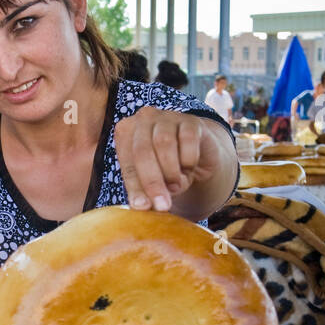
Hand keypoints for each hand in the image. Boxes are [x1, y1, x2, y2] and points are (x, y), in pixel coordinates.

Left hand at [114, 107, 231, 212]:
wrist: (197, 158)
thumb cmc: (165, 169)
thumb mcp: (150, 181)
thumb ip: (143, 190)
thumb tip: (141, 206)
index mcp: (126, 131)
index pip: (127, 161)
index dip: (134, 186)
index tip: (142, 207)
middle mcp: (144, 119)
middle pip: (143, 152)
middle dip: (152, 182)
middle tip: (162, 205)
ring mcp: (168, 117)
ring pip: (164, 145)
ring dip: (171, 172)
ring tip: (176, 185)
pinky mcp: (191, 121)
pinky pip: (188, 141)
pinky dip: (189, 160)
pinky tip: (189, 167)